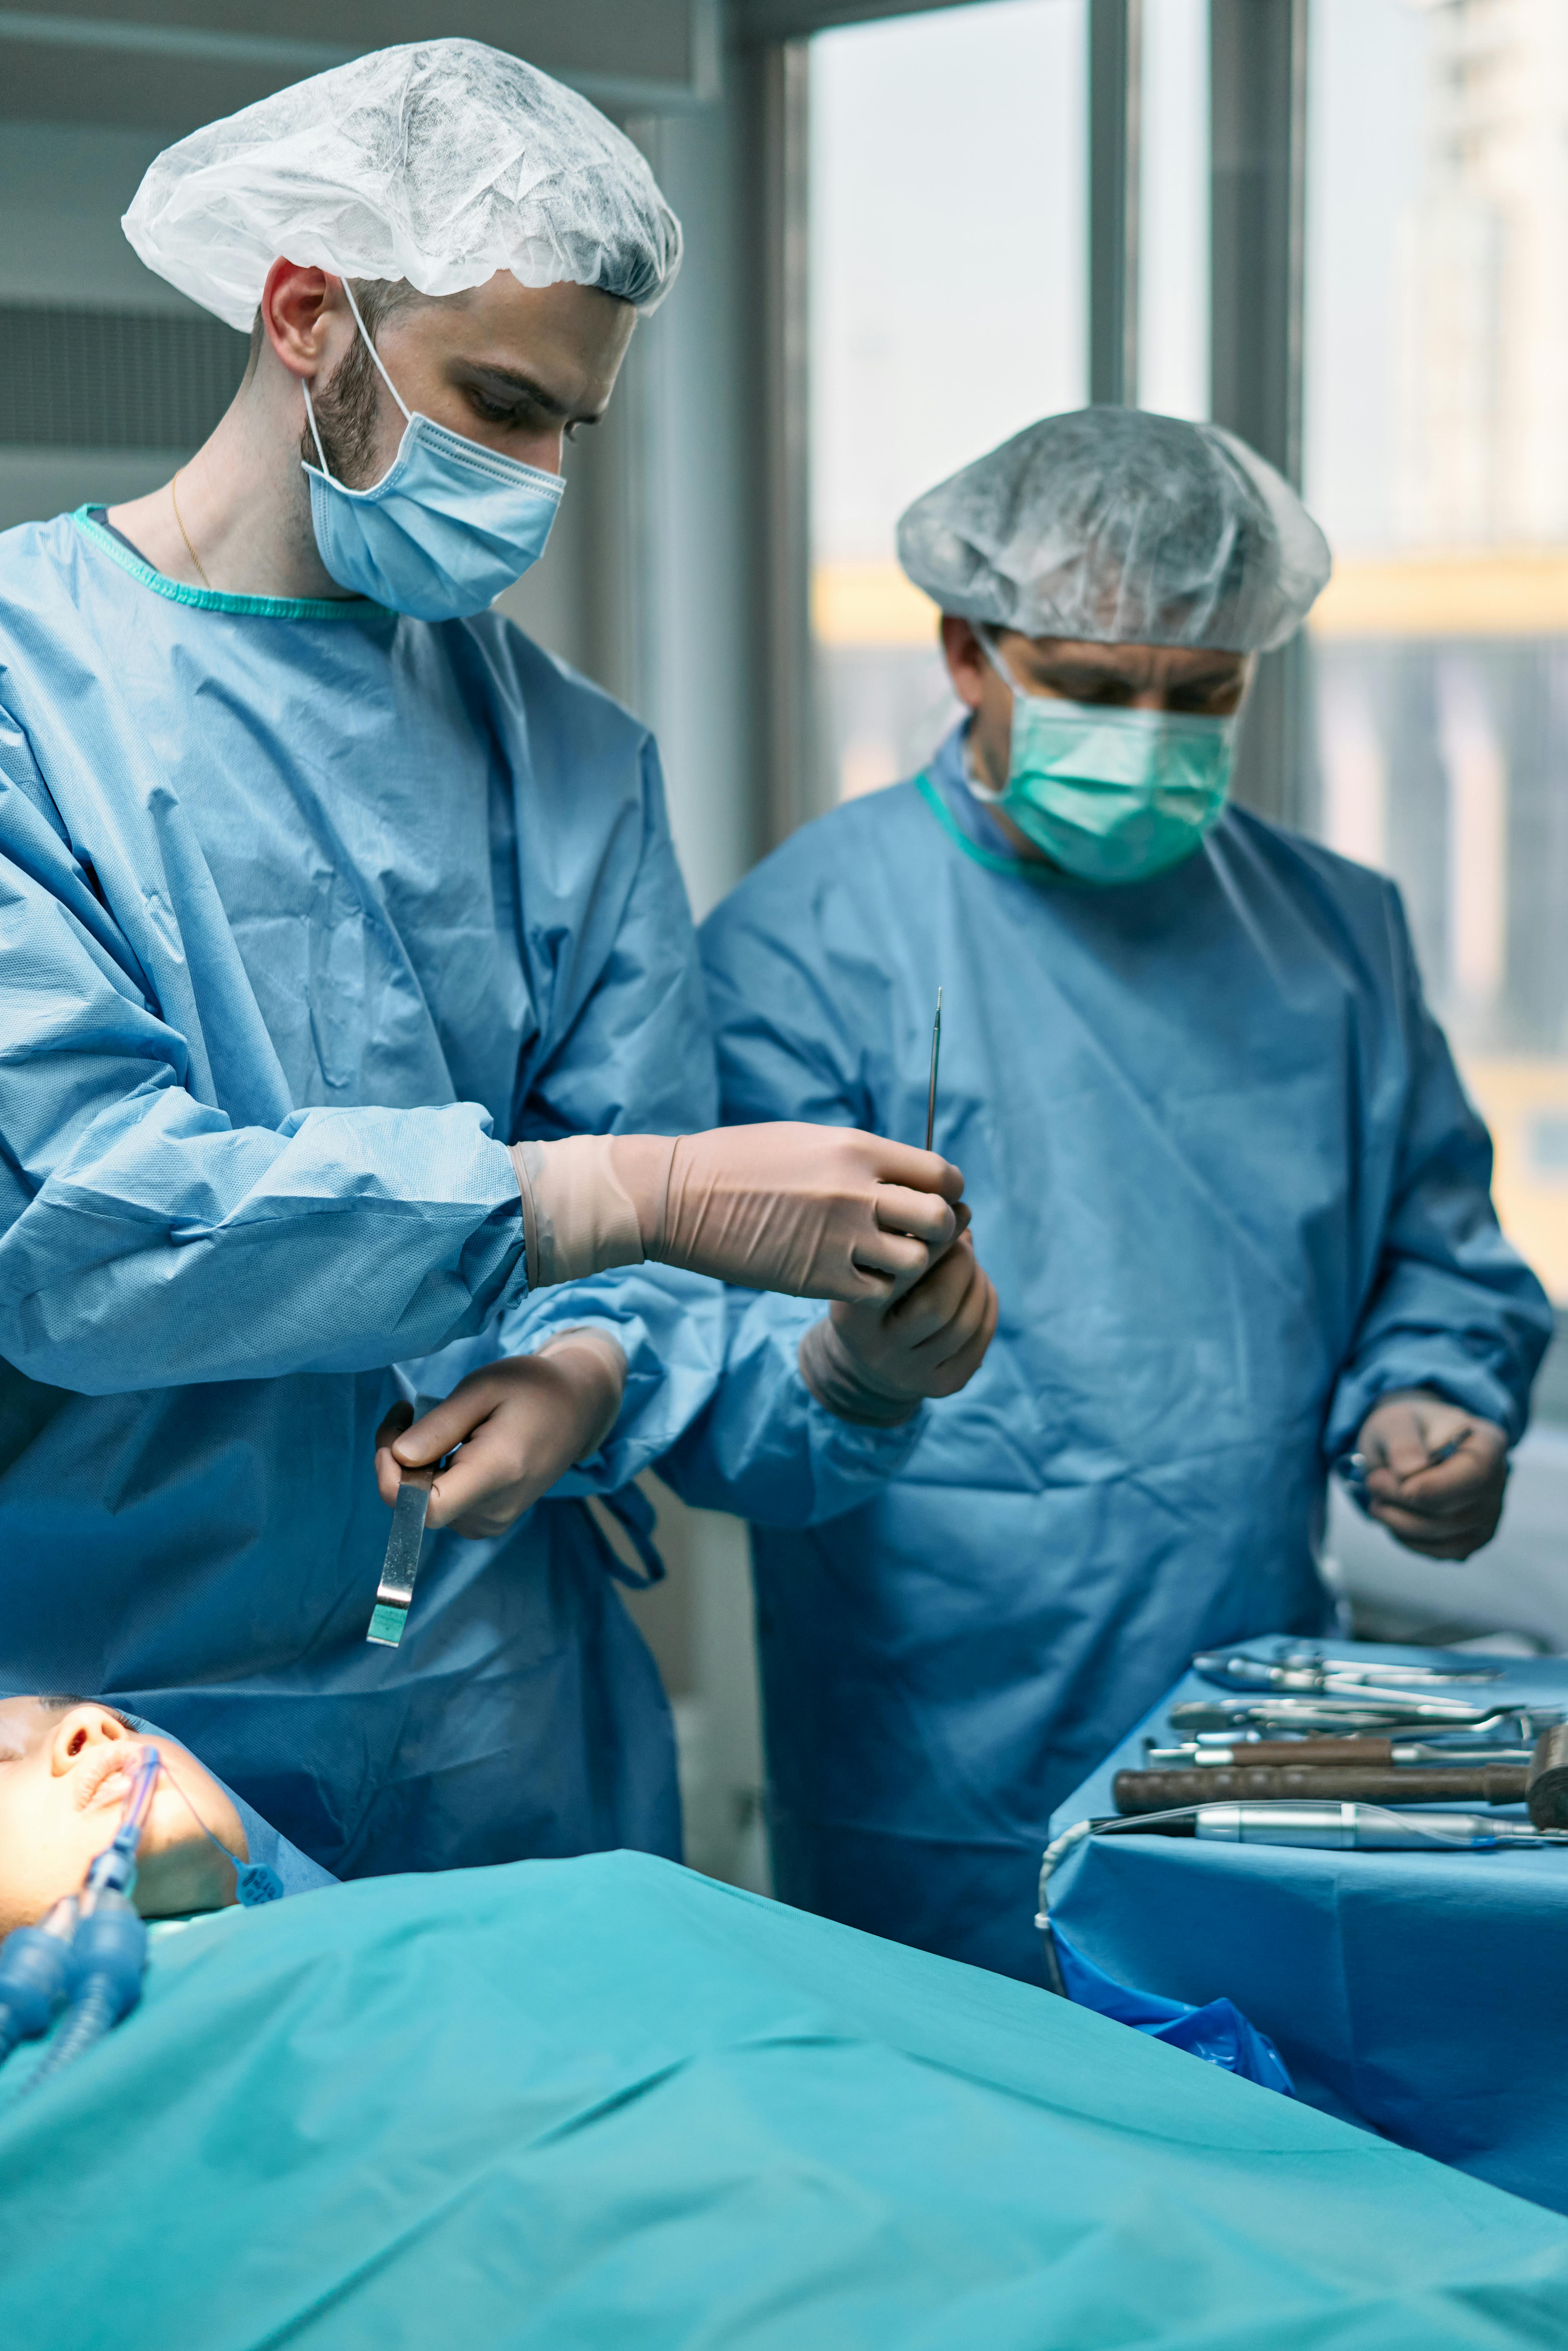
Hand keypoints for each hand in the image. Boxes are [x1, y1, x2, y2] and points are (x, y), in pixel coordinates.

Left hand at [373, 1333, 624, 1540]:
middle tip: (406, 1413)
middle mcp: (495, 1509)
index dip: (392, 1480)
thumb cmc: (531, 1389)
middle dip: (396, 1462)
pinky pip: (441, 1508)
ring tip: (429, 1425)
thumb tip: (397, 1457)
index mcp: (497, 1472)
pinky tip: (443, 1448)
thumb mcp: (483, 1389)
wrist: (576, 1409)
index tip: (393, 1439)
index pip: (426, 1509)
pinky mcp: (490, 1521)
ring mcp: (493, 1521)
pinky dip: (429, 1479)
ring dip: (411, 1468)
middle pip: (416, 1506)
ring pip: (423, 1508)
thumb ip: (439, 1426)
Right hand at [634, 1123, 965, 1302]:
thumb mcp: (810, 1142)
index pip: (941, 1175)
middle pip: (940, 1220)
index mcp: (857, 1149)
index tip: (929, 1201)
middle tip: (917, 1237)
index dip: (946, 1193)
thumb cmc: (740, 1163)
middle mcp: (857, 1192)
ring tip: (884, 1260)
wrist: (680, 1198)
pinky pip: (878, 1294)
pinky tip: (856, 1279)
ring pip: (916, 1263)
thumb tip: (909, 1180)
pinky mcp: (818, 1278)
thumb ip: (864, 1160)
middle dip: (939, 1232)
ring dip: (909, 1266)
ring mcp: (839, 1238)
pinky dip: (876, 1290)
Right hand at [799, 1233, 998, 1423]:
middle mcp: (879, 1353)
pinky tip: (979, 1287)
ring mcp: (911, 1374)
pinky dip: (987, 1305)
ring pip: (965, 1324)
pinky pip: (979, 1341)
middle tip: (964, 1240)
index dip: (935, 1240)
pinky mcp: (941, 1386)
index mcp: (853, 1317)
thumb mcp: (871, 1266)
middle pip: (937, 1306)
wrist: (865, 1361)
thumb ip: (905, 1240)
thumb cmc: (870, 1292)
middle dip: (961, 1263)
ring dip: (977, 1282)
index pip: (901, 1276)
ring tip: (971, 1262)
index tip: (953, 1211)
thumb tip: (959, 1215)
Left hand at [1355, 1388, 1508, 1560]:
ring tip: (1379, 1498)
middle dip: (1402, 1503)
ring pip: (1448, 1538)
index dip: (1431, 1487)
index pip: (1475, 1476)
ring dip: (1399, 1523)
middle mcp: (1497, 1483)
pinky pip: (1444, 1552)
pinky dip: (1409, 1539)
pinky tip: (1393, 1516)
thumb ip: (1401, 1442)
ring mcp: (1489, 1514)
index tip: (1390, 1481)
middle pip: (1457, 1514)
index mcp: (1488, 1445)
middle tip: (1374, 1482)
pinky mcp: (1473, 1538)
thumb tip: (1410, 1471)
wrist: (1409, 1446)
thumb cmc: (1407, 1430)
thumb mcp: (1395, 1422)